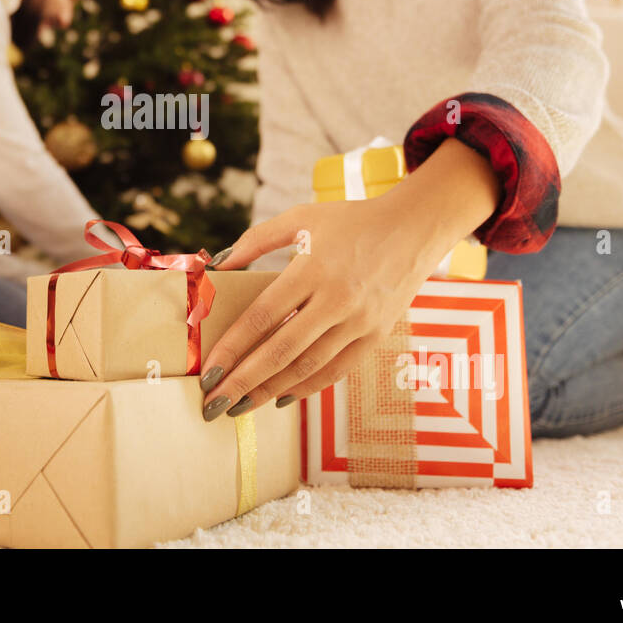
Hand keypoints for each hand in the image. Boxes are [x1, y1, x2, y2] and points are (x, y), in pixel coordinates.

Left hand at [200, 138, 500, 419]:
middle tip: (214, 404)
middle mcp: (337, 299)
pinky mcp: (377, 335)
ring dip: (270, 391)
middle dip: (243, 381)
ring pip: (308, 367)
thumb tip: (218, 266)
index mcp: (312, 269)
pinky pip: (337, 370)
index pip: (262, 317)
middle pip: (281, 351)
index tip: (208, 371)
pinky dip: (307, 387)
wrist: (414, 228)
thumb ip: (256, 240)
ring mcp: (360, 321)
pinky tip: (280, 397)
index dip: (232, 348)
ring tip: (240, 405)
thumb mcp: (302, 217)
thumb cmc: (351, 221)